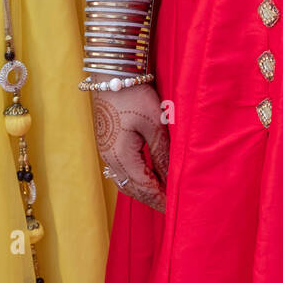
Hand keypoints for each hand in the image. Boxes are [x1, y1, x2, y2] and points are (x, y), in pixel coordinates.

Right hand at [92, 83, 168, 212]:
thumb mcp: (154, 123)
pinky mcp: (107, 143)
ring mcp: (106, 152)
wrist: (111, 73)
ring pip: (126, 181)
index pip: (144, 187)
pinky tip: (150, 178)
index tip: (176, 210)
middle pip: (132, 189)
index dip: (161, 199)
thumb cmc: (133, 94)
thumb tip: (173, 177)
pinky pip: (122, 170)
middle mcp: (109, 159)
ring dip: (144, 190)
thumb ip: (162, 152)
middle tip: (172, 208)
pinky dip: (137, 179)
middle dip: (152, 199)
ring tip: (163, 196)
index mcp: (120, 156)